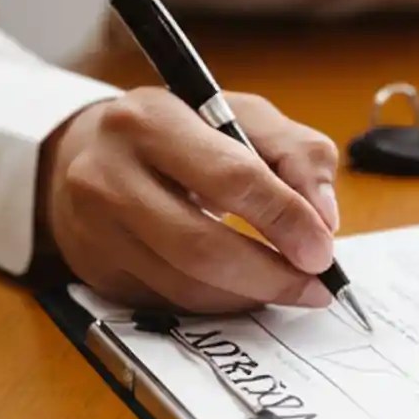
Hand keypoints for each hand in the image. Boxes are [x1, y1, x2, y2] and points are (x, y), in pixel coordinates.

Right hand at [37, 88, 341, 312]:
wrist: (96, 152)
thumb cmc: (182, 131)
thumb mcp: (244, 116)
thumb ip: (297, 153)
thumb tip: (323, 217)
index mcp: (150, 120)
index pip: (232, 178)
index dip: (285, 219)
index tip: (322, 249)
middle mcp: (108, 174)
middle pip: (201, 247)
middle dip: (271, 275)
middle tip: (313, 285)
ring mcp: (94, 228)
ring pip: (185, 286)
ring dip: (249, 296)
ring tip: (289, 286)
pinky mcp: (96, 270)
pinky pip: (169, 302)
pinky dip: (219, 302)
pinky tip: (245, 288)